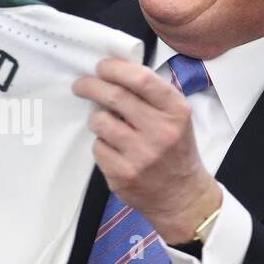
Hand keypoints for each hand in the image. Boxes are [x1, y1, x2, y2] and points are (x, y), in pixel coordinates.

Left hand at [74, 57, 221, 244]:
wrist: (182, 196)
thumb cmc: (175, 150)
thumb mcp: (176, 118)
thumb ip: (151, 96)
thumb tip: (114, 72)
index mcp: (176, 112)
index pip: (141, 79)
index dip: (115, 69)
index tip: (101, 67)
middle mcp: (161, 132)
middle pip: (114, 96)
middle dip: (91, 86)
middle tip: (81, 85)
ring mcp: (141, 156)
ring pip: (100, 122)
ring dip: (96, 119)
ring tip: (104, 123)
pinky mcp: (123, 175)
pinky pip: (98, 148)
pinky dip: (101, 144)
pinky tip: (114, 149)